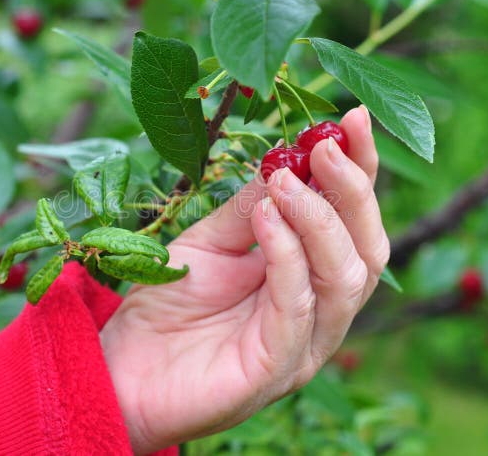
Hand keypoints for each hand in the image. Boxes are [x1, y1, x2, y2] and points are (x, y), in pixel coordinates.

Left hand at [100, 106, 389, 453]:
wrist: (120, 368)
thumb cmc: (167, 304)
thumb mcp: (210, 241)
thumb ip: (251, 207)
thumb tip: (289, 157)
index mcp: (309, 278)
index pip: (354, 222)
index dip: (361, 171)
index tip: (353, 119)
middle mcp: (319, 312)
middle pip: (367, 249)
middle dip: (351, 190)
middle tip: (325, 146)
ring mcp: (303, 344)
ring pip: (345, 277)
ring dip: (319, 218)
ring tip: (284, 180)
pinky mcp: (276, 369)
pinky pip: (298, 306)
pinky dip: (287, 255)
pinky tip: (265, 217)